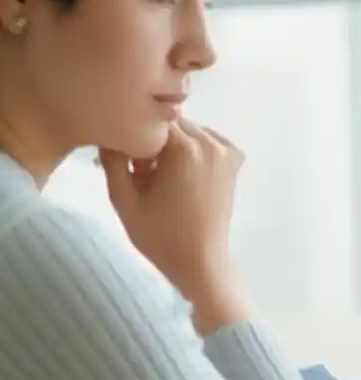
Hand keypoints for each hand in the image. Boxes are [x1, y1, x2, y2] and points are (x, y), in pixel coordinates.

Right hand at [100, 119, 249, 333]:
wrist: (200, 260)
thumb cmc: (158, 234)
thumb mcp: (123, 198)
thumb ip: (112, 158)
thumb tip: (108, 131)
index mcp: (185, 149)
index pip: (148, 119)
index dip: (132, 136)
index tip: (126, 160)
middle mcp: (210, 143)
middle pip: (170, 123)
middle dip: (152, 139)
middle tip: (141, 172)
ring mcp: (227, 150)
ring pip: (188, 130)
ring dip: (172, 144)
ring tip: (160, 176)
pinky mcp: (235, 160)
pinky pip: (206, 140)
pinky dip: (192, 149)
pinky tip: (181, 173)